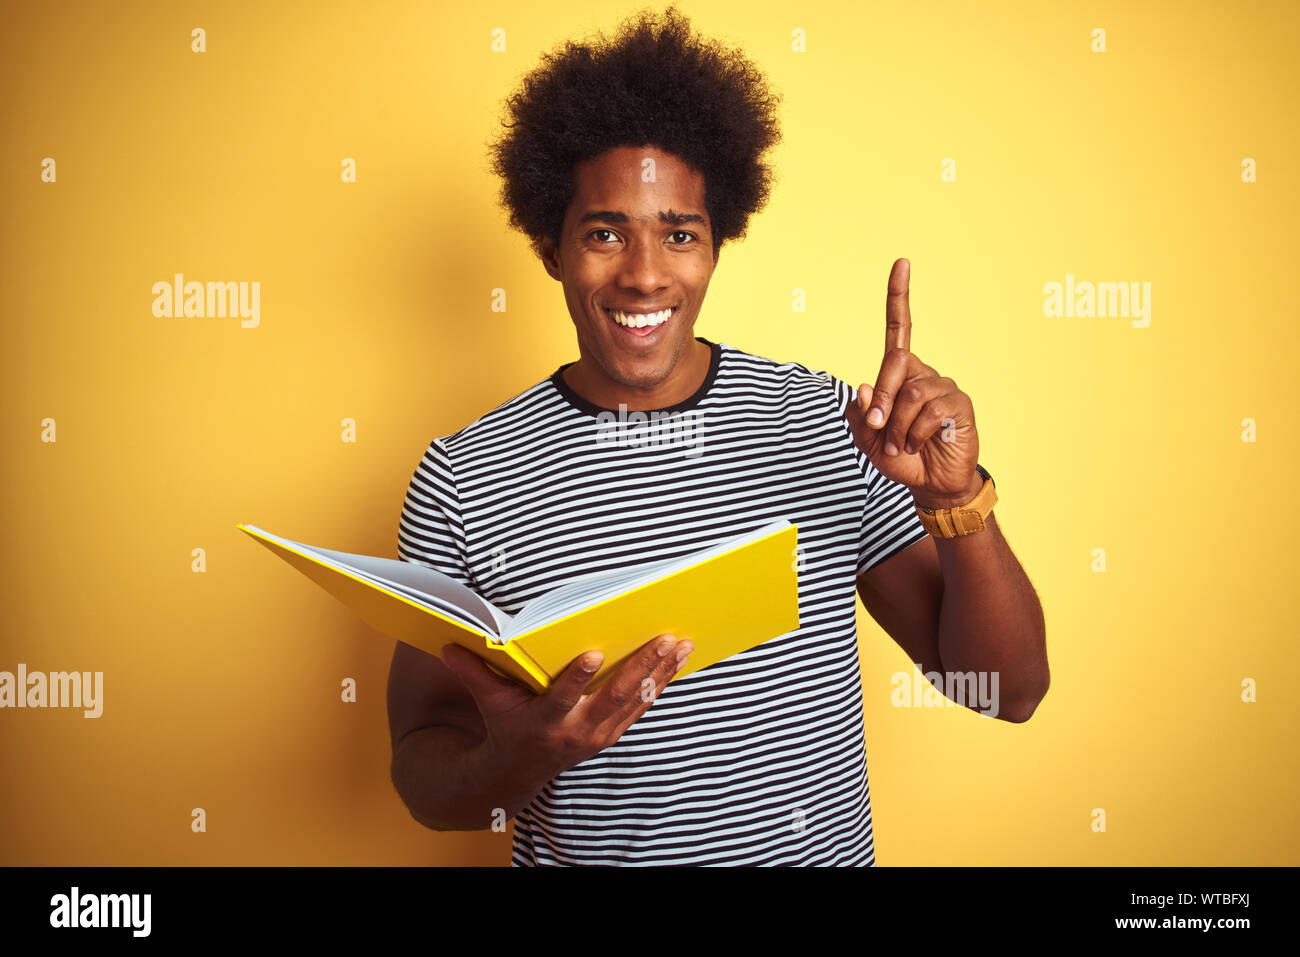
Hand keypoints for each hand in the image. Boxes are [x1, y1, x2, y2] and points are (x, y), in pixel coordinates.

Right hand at [440, 633, 693, 788]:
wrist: (519, 770)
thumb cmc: (505, 725)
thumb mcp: (489, 700)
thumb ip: (473, 672)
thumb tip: (447, 646)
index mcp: (545, 722)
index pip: (564, 698)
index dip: (579, 677)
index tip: (596, 652)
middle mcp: (577, 731)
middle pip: (614, 696)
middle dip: (641, 666)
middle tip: (663, 637)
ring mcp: (599, 734)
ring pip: (636, 700)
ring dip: (661, 672)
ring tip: (680, 642)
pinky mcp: (613, 732)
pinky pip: (642, 705)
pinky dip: (661, 682)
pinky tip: (676, 659)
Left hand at [844, 258, 981, 509]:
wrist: (932, 485)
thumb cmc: (901, 459)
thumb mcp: (868, 441)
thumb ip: (860, 417)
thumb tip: (861, 388)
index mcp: (900, 375)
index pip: (899, 330)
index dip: (899, 297)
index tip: (902, 263)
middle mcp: (923, 374)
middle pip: (895, 364)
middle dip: (881, 399)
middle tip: (879, 429)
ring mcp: (944, 387)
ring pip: (909, 394)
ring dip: (897, 426)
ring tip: (902, 445)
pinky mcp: (959, 405)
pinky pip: (930, 410)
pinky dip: (915, 433)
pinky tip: (921, 445)